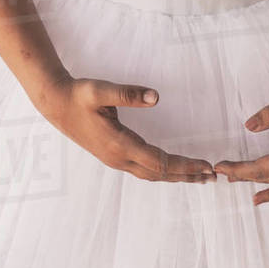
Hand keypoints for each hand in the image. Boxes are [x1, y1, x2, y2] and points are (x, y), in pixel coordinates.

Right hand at [38, 75, 217, 183]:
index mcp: (119, 144)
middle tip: (212, 176)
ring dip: (176, 176)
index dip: (184, 166)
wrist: (56, 105)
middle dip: (187, 175)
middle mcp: (119, 157)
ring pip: (152, 174)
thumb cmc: (79, 96)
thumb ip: (127, 94)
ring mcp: (115, 159)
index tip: (205, 165)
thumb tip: (155, 97)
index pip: (160, 162)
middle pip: (159, 173)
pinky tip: (171, 169)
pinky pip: (144, 169)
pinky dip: (163, 171)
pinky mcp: (114, 156)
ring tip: (199, 177)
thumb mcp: (100, 90)